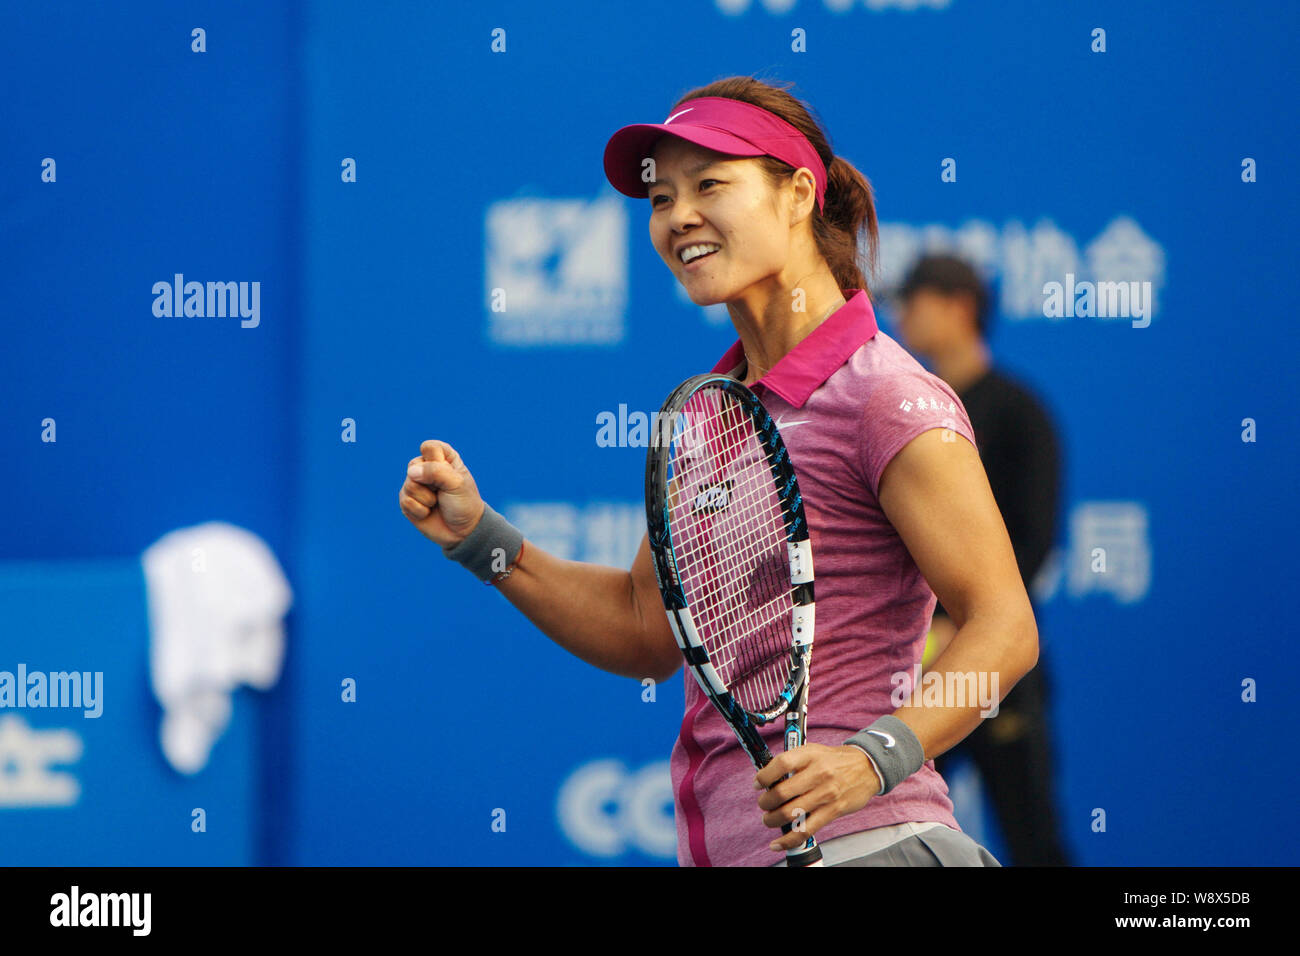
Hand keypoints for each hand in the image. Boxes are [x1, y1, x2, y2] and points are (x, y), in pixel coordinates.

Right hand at [398, 439, 485, 546]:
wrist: (462, 532)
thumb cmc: (464, 503)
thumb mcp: (456, 483)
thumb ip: (436, 471)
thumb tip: (411, 472)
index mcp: (443, 458)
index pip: (429, 447)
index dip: (435, 461)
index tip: (448, 473)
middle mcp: (427, 468)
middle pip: (414, 466)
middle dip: (430, 483)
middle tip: (443, 492)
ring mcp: (415, 484)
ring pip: (409, 485)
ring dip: (426, 499)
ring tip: (437, 503)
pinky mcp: (407, 500)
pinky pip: (405, 501)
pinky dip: (420, 510)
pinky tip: (428, 513)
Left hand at [754, 743, 880, 852]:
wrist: (867, 767)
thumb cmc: (834, 760)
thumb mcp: (813, 751)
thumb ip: (792, 761)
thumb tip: (768, 779)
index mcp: (810, 755)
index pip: (781, 764)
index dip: (764, 776)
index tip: (757, 784)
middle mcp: (818, 774)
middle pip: (782, 792)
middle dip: (765, 802)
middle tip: (763, 804)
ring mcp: (826, 794)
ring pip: (790, 813)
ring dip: (773, 820)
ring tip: (769, 819)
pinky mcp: (832, 811)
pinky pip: (806, 829)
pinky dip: (788, 839)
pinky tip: (777, 843)